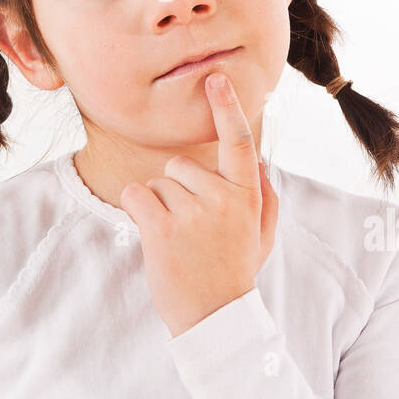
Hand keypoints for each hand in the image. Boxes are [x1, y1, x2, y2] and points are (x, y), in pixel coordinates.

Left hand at [119, 72, 277, 337]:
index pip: (239, 142)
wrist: (214, 319)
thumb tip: (259, 162)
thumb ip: (263, 198)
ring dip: (159, 206)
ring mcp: (192, 212)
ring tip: (177, 240)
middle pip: (181, 165)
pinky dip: (135, 210)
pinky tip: (153, 236)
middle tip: (191, 230)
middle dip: (177, 190)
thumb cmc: (234, 274)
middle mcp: (222, 198)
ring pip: (157, 183)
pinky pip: (135, 194)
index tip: (216, 79)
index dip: (226, 107)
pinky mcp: (162, 227)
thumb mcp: (261, 237)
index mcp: (247, 196)